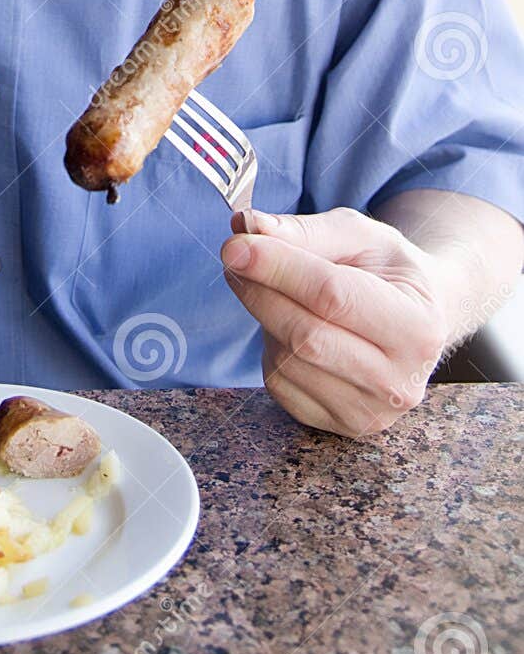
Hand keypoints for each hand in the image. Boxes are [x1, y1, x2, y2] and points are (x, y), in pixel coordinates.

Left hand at [220, 207, 450, 437]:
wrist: (415, 320)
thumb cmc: (388, 273)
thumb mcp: (363, 237)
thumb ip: (308, 232)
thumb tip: (250, 228)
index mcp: (418, 328)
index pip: (332, 296)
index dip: (277, 268)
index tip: (236, 245)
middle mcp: (399, 383)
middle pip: (305, 335)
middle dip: (259, 290)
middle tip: (235, 258)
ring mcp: (369, 412)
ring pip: (286, 362)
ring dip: (263, 317)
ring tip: (274, 288)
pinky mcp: (338, 425)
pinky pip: (280, 385)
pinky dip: (271, 348)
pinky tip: (288, 326)